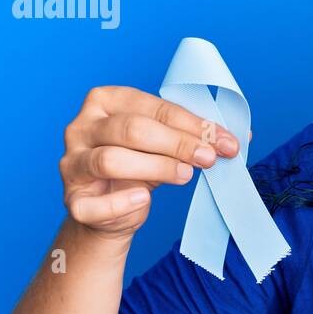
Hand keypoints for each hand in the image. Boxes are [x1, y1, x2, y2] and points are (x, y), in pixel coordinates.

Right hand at [58, 85, 250, 241]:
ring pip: (110, 160)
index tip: (226, 142)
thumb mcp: (165, 146)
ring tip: (185, 175)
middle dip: (177, 143)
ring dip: (156, 167)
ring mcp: (71, 163)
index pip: (153, 108)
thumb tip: (241, 136)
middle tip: (209, 158)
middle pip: (132, 129)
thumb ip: (194, 136)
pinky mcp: (72, 199)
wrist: (111, 212)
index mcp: (105, 101)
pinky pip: (93, 203)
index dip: (193, 125)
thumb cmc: (140, 168)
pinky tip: (144, 200)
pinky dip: (121, 202)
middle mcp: (82, 128)